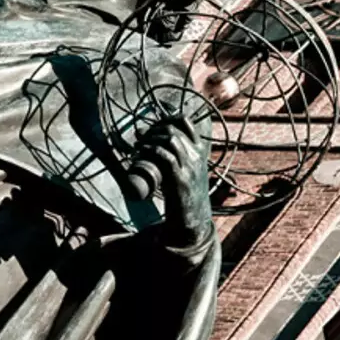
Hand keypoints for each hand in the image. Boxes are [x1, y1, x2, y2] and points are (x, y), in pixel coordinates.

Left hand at [130, 116, 212, 245]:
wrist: (194, 221)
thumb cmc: (185, 196)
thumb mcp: (187, 171)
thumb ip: (178, 157)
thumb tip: (155, 144)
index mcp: (200, 151)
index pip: (186, 121)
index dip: (165, 118)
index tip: (151, 126)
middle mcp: (197, 156)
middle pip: (173, 129)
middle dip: (153, 129)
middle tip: (139, 137)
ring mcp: (190, 167)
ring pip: (171, 139)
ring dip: (151, 139)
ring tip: (139, 146)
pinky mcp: (180, 179)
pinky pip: (165, 157)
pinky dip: (151, 152)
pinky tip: (141, 154)